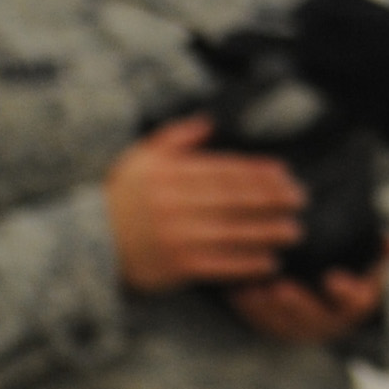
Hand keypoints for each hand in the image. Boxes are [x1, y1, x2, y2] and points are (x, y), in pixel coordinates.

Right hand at [106, 116, 305, 292]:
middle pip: (234, 200)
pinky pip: (221, 265)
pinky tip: (270, 261)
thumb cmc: (122, 199)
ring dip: (268, 232)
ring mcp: (177, 237)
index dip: (257, 173)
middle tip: (300, 199)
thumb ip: (177, 138)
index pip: (223, 171)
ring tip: (294, 230)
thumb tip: (210, 121)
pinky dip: (247, 264)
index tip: (283, 174)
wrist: (88, 243)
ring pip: (233, 232)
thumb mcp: (141, 159)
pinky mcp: (177, 267)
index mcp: (168, 175)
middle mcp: (174, 204)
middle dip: (272, 199)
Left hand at [229, 239, 388, 343]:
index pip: (356, 304)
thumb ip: (386, 252)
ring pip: (282, 326)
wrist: (328, 295)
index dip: (345, 292)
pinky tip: (236, 291)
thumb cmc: (353, 272)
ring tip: (253, 290)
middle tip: (281, 288)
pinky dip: (248, 310)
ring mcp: (300, 329)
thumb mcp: (374, 261)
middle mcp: (329, 322)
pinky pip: (260, 324)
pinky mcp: (275, 327)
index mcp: (355, 305)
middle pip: (313, 320)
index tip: (333, 279)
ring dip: (266, 311)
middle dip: (296, 306)